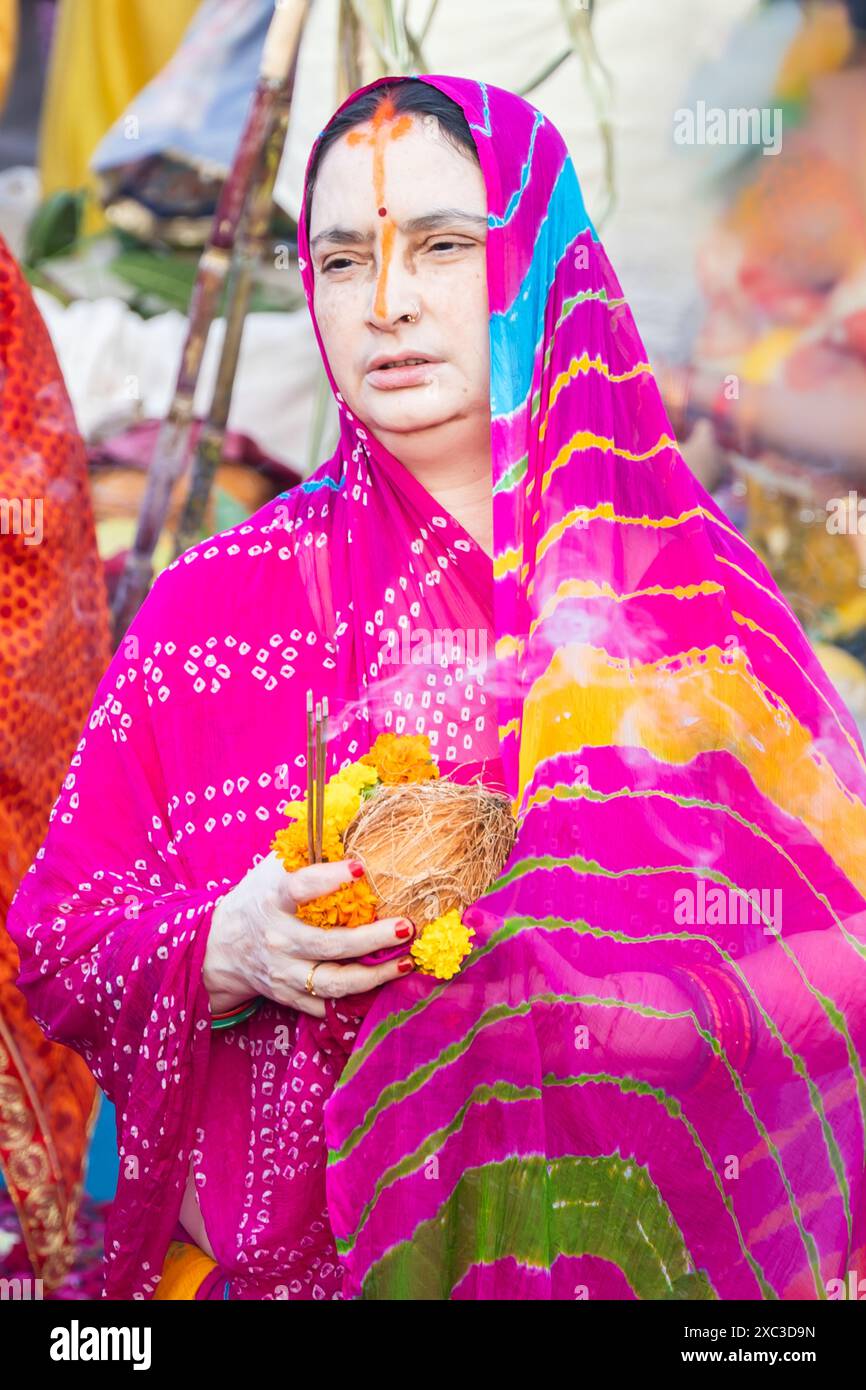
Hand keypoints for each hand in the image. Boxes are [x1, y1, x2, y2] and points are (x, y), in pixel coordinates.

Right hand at [202, 852, 416, 1018]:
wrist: (220, 948)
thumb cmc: (259, 899)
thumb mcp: (274, 869)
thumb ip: (310, 852)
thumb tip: (356, 818)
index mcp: (273, 899)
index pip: (300, 887)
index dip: (329, 878)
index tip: (361, 867)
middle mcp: (278, 938)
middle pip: (328, 944)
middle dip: (371, 938)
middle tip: (406, 927)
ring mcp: (283, 972)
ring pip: (333, 983)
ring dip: (373, 976)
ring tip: (404, 962)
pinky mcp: (289, 997)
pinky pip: (327, 1007)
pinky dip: (357, 1002)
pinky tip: (383, 986)